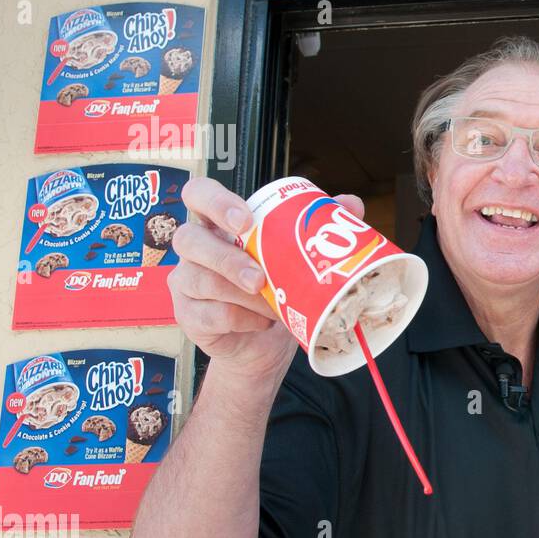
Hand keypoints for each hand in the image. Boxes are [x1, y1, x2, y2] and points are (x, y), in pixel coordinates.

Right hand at [169, 177, 364, 378]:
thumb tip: (352, 204)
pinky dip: (241, 320)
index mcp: (218, 223)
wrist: (263, 344)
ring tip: (273, 305)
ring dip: (241, 296)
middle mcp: (195, 249)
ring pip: (200, 280)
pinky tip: (262, 323)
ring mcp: (186, 283)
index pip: (198, 193)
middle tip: (259, 278)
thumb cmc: (276, 288)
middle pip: (187, 239)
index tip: (245, 220)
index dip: (215, 201)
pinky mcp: (189, 317)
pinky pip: (209, 315)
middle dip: (225, 258)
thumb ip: (318, 226)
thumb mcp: (295, 257)